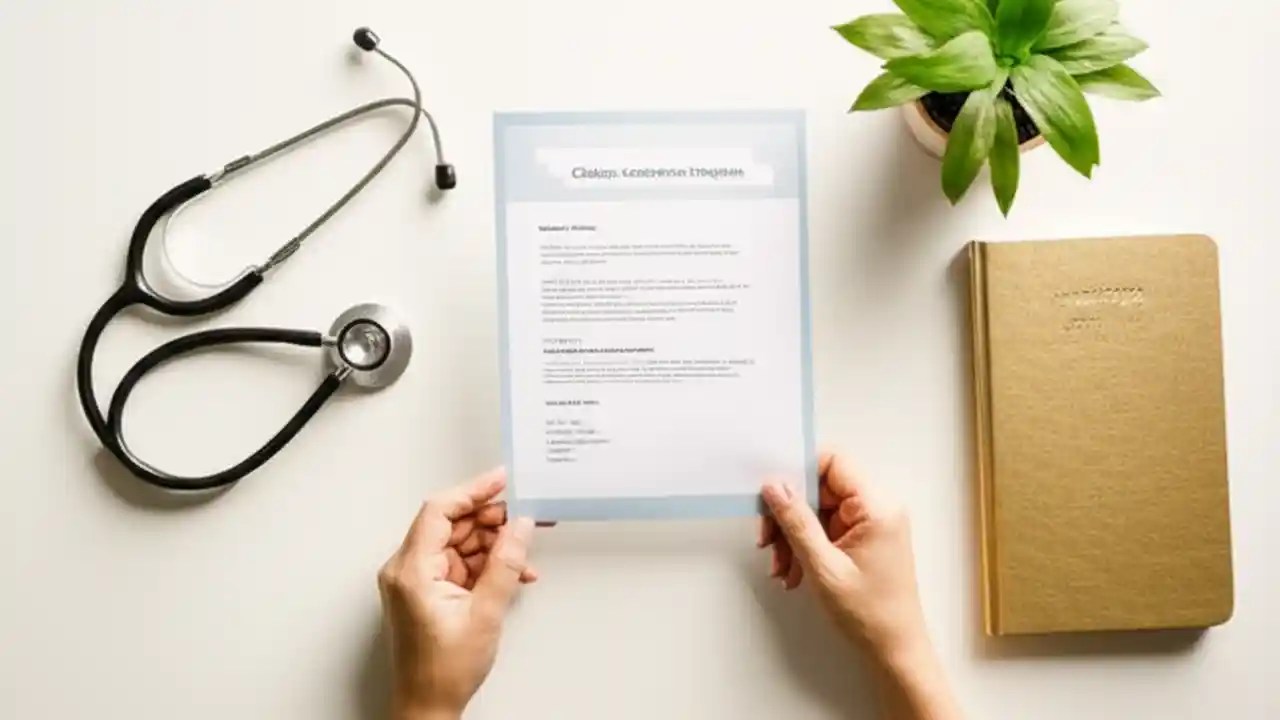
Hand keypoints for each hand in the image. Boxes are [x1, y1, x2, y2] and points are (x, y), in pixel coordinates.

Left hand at [378, 469, 536, 719]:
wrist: (428, 706)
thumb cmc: (442, 672)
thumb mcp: (485, 614)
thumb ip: (505, 565)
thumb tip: (520, 527)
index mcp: (411, 571)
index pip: (439, 511)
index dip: (472, 490)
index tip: (501, 480)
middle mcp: (407, 570)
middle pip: (451, 525)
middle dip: (490, 520)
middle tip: (524, 516)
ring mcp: (417, 580)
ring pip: (459, 544)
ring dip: (493, 545)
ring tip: (524, 553)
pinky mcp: (427, 591)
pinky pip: (459, 564)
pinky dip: (485, 565)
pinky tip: (512, 573)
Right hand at [757, 452, 926, 658]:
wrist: (894, 650)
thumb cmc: (868, 613)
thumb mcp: (823, 567)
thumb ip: (797, 522)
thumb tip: (774, 486)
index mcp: (877, 506)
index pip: (833, 462)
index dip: (799, 472)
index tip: (771, 494)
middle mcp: (878, 507)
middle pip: (821, 488)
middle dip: (790, 515)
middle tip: (767, 541)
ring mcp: (872, 523)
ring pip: (819, 510)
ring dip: (794, 535)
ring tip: (781, 567)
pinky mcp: (865, 538)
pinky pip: (827, 528)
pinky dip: (806, 546)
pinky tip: (793, 571)